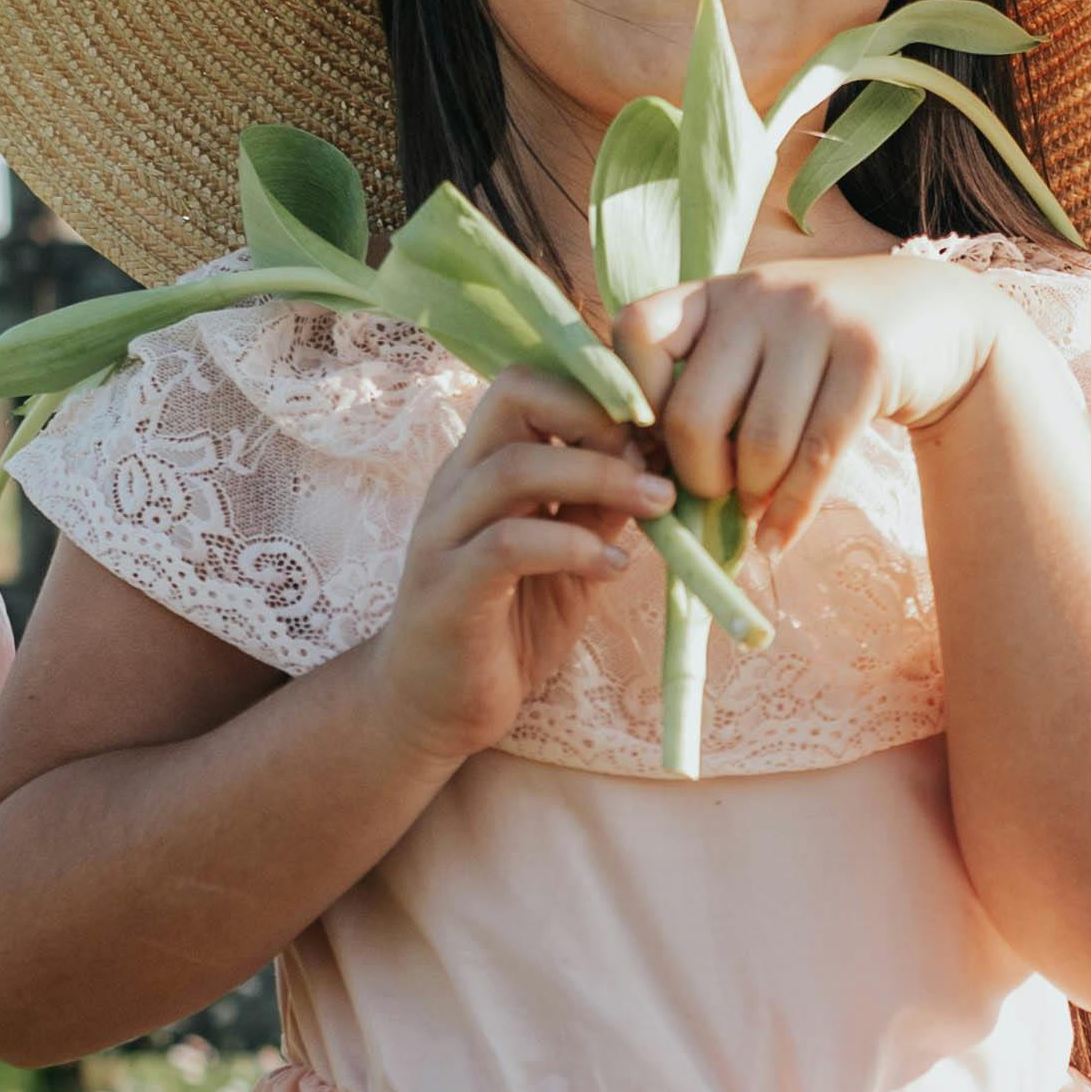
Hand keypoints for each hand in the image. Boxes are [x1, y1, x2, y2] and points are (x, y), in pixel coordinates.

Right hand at [363, 365, 671, 766]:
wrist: (431, 707)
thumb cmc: (506, 626)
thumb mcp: (569, 559)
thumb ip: (599, 510)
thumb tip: (659, 464)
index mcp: (484, 466)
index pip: (530, 384)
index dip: (599, 391)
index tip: (659, 426)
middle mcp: (458, 485)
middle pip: (516, 396)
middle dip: (598, 414)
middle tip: (656, 456)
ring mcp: (444, 533)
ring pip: (516, 468)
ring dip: (601, 477)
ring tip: (657, 506)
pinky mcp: (448, 589)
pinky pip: (508, 544)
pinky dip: (572, 546)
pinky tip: (613, 566)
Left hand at [614, 250, 1002, 558]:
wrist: (935, 318)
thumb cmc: (822, 352)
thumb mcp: (758, 347)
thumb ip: (705, 392)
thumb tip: (646, 481)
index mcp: (715, 293)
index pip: (636, 334)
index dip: (632, 402)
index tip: (652, 446)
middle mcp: (758, 295)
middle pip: (691, 414)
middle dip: (699, 478)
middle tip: (718, 494)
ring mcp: (816, 320)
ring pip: (760, 445)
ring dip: (755, 497)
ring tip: (759, 506)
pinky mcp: (869, 357)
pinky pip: (818, 458)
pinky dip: (794, 512)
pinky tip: (780, 538)